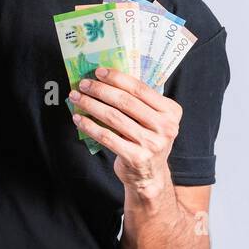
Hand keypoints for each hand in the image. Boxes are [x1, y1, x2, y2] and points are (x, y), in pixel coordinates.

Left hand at [69, 68, 182, 192]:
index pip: (141, 89)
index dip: (118, 78)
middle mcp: (165, 127)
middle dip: (101, 90)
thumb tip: (106, 79)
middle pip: (126, 102)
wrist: (149, 176)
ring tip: (76, 98)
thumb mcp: (152, 119)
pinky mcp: (136, 158)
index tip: (99, 72)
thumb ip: (139, 102)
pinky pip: (107, 137)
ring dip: (91, 105)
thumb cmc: (147, 140)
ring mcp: (152, 144)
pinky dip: (90, 126)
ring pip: (114, 118)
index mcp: (171, 111)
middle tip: (84, 84)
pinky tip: (78, 119)